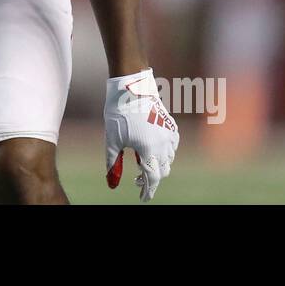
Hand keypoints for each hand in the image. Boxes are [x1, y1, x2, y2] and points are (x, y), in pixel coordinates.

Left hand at [104, 68, 178, 201]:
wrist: (131, 87)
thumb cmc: (119, 113)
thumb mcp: (112, 141)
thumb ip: (113, 164)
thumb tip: (112, 185)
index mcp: (149, 150)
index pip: (152, 178)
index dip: (148, 190)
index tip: (143, 198)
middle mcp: (164, 144)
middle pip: (163, 171)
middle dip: (151, 179)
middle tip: (137, 180)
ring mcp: (169, 134)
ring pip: (169, 159)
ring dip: (158, 165)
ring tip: (140, 161)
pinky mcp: (170, 125)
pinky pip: (173, 146)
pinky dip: (165, 152)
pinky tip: (152, 149)